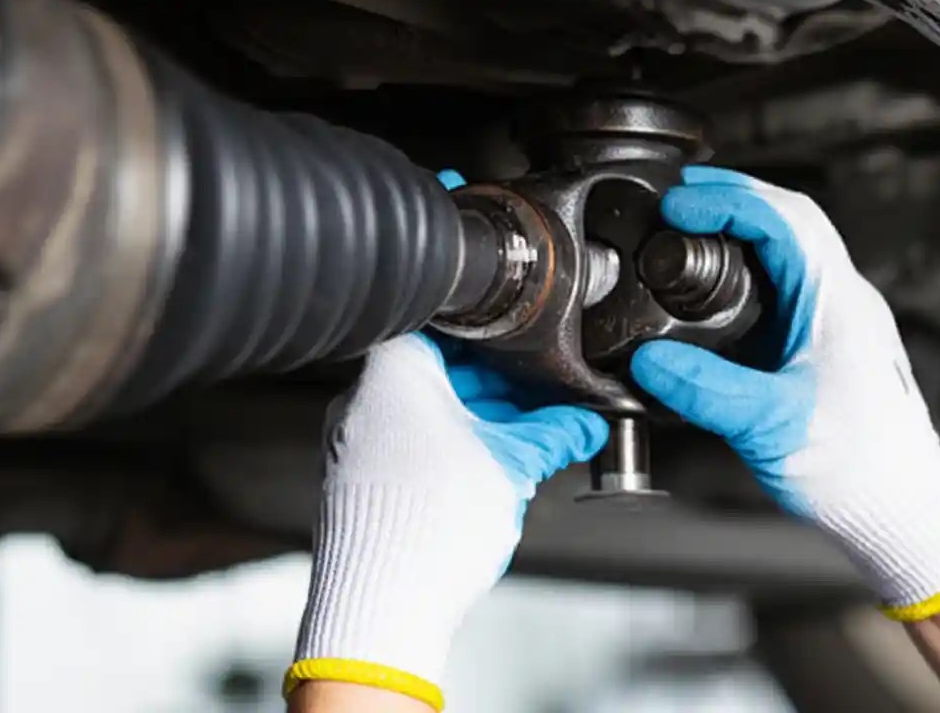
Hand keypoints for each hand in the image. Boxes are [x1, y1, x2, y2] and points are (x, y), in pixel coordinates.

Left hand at [287, 334, 606, 708]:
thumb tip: (583, 424)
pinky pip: (412, 446)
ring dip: (480, 423)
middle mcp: (364, 399)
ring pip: (429, 413)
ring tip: (529, 442)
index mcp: (393, 371)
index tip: (536, 355)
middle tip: (546, 402)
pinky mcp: (360, 480)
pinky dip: (452, 449)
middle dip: (500, 390)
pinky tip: (493, 471)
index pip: (454, 330)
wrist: (382, 607)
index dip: (503, 342)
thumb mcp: (513, 466)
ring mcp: (356, 442)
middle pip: (443, 373)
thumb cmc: (429, 528)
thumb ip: (554, 434)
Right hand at [631, 166, 939, 619]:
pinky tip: (717, 285)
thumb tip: (648, 358)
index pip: (783, 219)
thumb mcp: (768, 426)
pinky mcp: (829, 343)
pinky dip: (747, 268)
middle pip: (789, 219)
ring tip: (692, 228)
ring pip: (790, 249)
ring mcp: (839, 320)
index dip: (726, 199)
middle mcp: (843, 301)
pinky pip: (788, 284)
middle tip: (680, 199)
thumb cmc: (857, 469)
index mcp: (836, 304)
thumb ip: (704, 389)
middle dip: (731, 198)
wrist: (899, 508)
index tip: (679, 204)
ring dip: (741, 228)